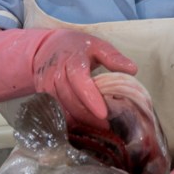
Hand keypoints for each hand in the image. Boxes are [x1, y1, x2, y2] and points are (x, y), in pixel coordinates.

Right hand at [0, 27, 136, 124]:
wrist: (47, 46)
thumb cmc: (78, 48)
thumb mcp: (97, 46)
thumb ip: (113, 58)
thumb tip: (133, 69)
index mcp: (72, 58)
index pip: (79, 79)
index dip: (90, 98)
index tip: (103, 114)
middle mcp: (55, 71)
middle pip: (69, 97)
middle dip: (86, 114)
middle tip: (105, 125)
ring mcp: (45, 82)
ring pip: (59, 106)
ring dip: (76, 119)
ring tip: (95, 128)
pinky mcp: (40, 92)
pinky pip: (52, 109)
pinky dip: (66, 118)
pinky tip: (80, 125)